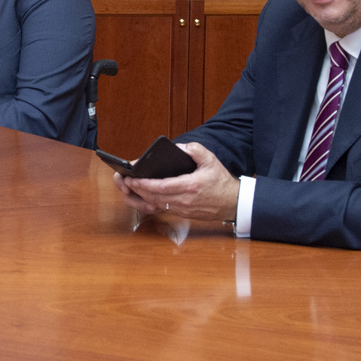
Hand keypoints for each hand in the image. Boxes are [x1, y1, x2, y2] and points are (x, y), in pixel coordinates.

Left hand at [114, 142, 239, 222]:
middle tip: (126, 182)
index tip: (134, 179)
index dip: (145, 184)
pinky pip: (163, 209)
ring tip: (131, 188)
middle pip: (155, 197)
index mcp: (190, 186)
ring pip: (157, 205)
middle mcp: (185, 200)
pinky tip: (144, 197)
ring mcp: (183, 209)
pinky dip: (151, 204)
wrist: (233, 202)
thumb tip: (179, 147)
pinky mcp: (184, 214)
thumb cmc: (222, 181)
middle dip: (138, 190)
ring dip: (143, 198)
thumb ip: (195, 150)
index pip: (162, 187)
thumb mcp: (211, 160)